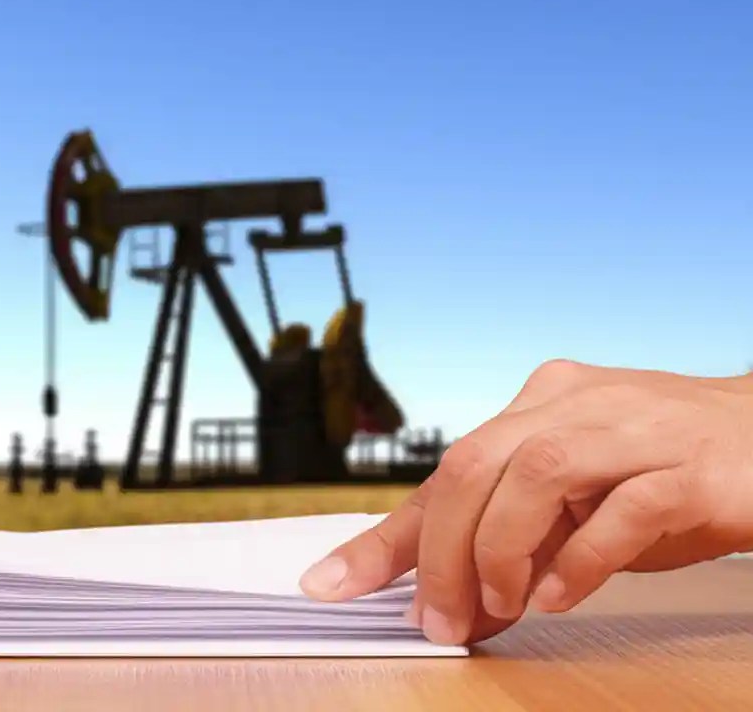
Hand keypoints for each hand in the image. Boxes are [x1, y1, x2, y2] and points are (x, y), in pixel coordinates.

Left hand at [299, 359, 752, 644]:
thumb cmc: (667, 475)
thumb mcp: (574, 506)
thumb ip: (511, 541)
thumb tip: (445, 604)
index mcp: (540, 403)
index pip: (445, 470)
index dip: (386, 536)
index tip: (332, 584)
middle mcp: (577, 402)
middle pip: (474, 464)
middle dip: (439, 552)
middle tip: (438, 620)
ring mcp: (636, 427)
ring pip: (537, 472)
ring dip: (502, 551)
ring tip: (502, 604)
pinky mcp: (691, 467)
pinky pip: (622, 507)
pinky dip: (580, 559)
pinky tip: (562, 595)